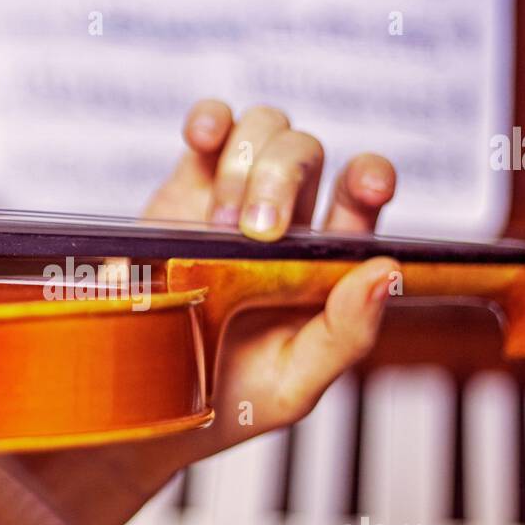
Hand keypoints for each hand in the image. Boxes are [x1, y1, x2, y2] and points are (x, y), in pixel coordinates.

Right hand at [21, 99, 398, 524]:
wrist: (139, 405)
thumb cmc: (226, 402)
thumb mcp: (293, 387)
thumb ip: (346, 336)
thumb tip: (385, 274)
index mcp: (325, 262)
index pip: (363, 198)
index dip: (370, 177)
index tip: (367, 185)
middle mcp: (288, 221)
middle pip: (307, 154)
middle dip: (283, 178)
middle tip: (253, 231)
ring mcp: (235, 198)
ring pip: (265, 129)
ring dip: (246, 163)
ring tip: (217, 225)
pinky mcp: (184, 188)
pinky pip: (210, 127)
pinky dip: (211, 118)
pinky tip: (204, 139)